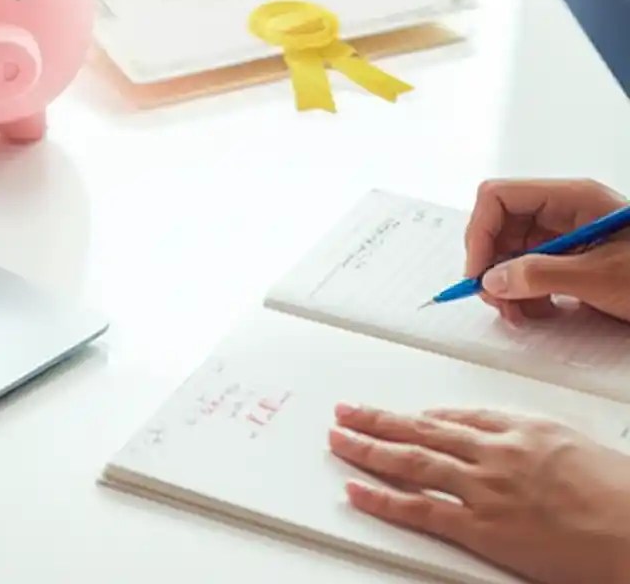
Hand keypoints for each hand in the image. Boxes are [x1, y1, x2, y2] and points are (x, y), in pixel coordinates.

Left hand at [329, 403, 629, 583]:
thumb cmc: (622, 497)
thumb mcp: (578, 448)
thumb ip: (534, 441)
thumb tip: (507, 440)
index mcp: (524, 430)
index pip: (460, 416)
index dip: (423, 415)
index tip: (404, 415)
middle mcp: (497, 453)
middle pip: (423, 428)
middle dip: (379, 418)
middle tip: (346, 410)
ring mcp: (485, 489)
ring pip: (411, 461)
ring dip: (367, 447)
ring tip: (338, 438)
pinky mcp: (482, 528)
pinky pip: (420, 509)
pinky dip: (382, 499)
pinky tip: (357, 490)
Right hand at [464, 178, 629, 323]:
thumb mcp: (602, 276)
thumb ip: (542, 276)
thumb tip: (492, 280)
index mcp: (572, 198)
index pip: (499, 198)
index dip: (480, 233)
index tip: (478, 272)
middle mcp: (565, 211)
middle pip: (500, 228)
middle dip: (491, 266)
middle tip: (498, 300)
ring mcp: (567, 236)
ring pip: (510, 253)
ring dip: (507, 286)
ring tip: (522, 313)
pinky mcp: (572, 260)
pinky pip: (530, 271)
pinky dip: (525, 294)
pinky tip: (541, 312)